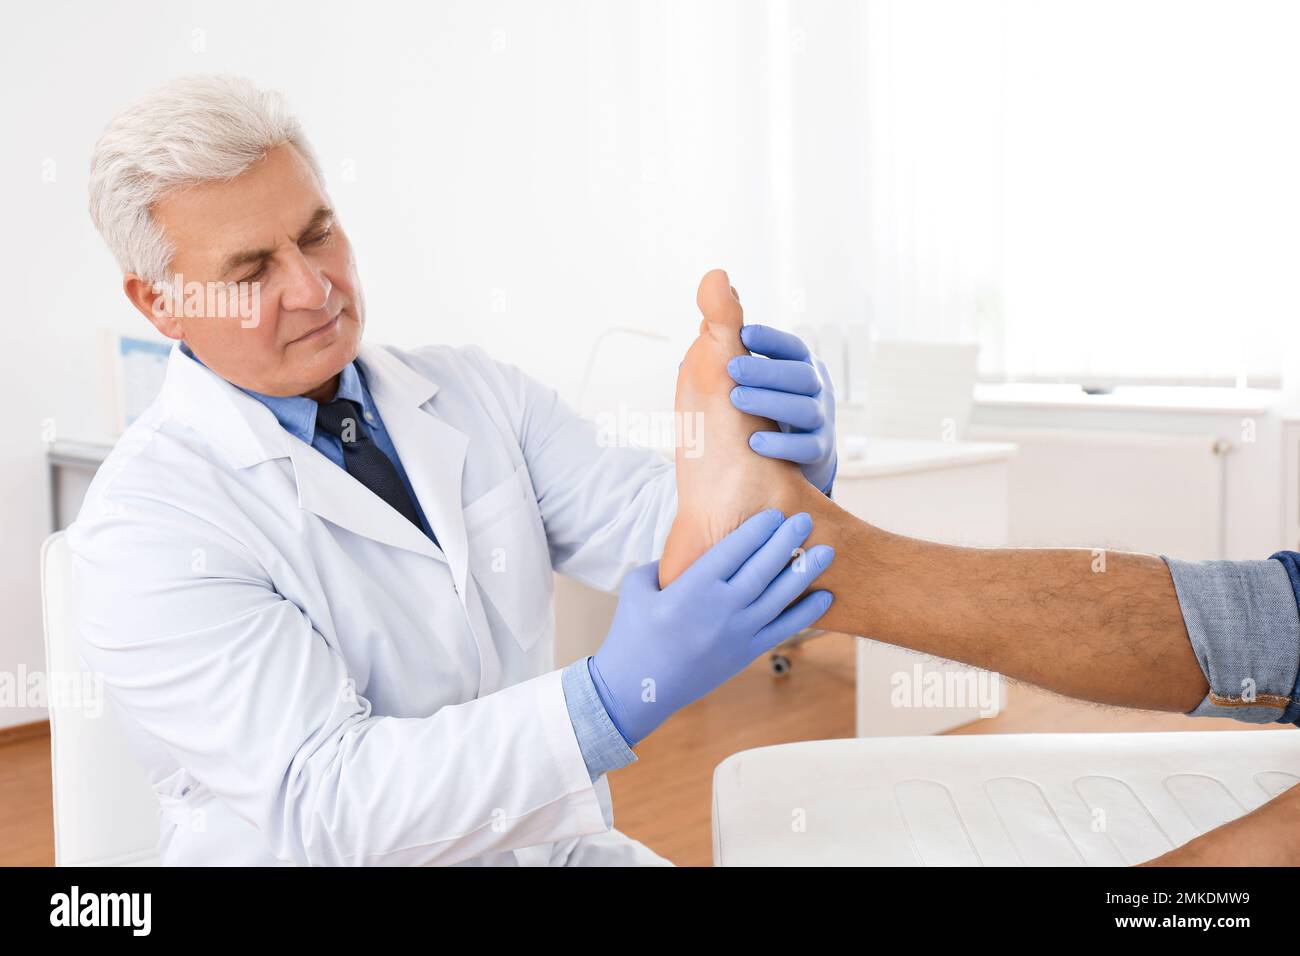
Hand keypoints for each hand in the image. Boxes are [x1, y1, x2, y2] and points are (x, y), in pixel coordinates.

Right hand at [590, 510, 834, 745]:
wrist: (637, 687)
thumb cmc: (632, 632)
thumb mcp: (638, 586)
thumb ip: (666, 565)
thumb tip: (688, 551)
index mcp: (693, 587)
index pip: (734, 549)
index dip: (757, 529)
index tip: (775, 514)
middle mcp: (721, 608)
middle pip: (763, 568)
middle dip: (787, 542)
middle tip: (806, 521)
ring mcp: (737, 633)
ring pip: (779, 597)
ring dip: (805, 572)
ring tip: (827, 552)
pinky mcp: (745, 654)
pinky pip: (783, 629)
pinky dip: (806, 613)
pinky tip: (825, 596)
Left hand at [727, 325, 836, 493]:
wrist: (802, 453)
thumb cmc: (771, 407)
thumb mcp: (762, 381)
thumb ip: (739, 357)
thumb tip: (704, 327)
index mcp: (804, 366)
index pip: (794, 347)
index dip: (771, 339)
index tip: (742, 334)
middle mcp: (819, 389)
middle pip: (802, 375)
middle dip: (766, 371)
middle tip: (732, 368)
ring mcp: (822, 420)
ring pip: (806, 409)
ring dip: (770, 403)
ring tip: (735, 400)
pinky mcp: (821, 450)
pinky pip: (807, 447)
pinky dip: (782, 444)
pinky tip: (754, 442)